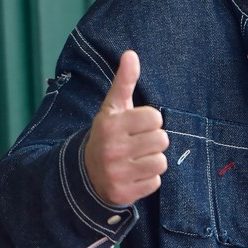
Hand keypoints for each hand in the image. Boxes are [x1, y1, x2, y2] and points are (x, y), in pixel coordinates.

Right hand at [84, 51, 168, 205]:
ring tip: (136, 159)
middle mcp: (112, 149)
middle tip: (137, 143)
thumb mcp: (113, 107)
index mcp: (110, 124)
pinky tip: (133, 174)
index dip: (150, 121)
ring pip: (160, 162)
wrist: (85, 174)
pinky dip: (148, 179)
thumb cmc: (108, 134)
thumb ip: (124, 81)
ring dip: (152, 161)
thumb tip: (131, 54)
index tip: (137, 125)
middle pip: (162, 140)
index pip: (156, 118)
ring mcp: (117, 173)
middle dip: (153, 141)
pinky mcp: (123, 193)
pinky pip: (155, 182)